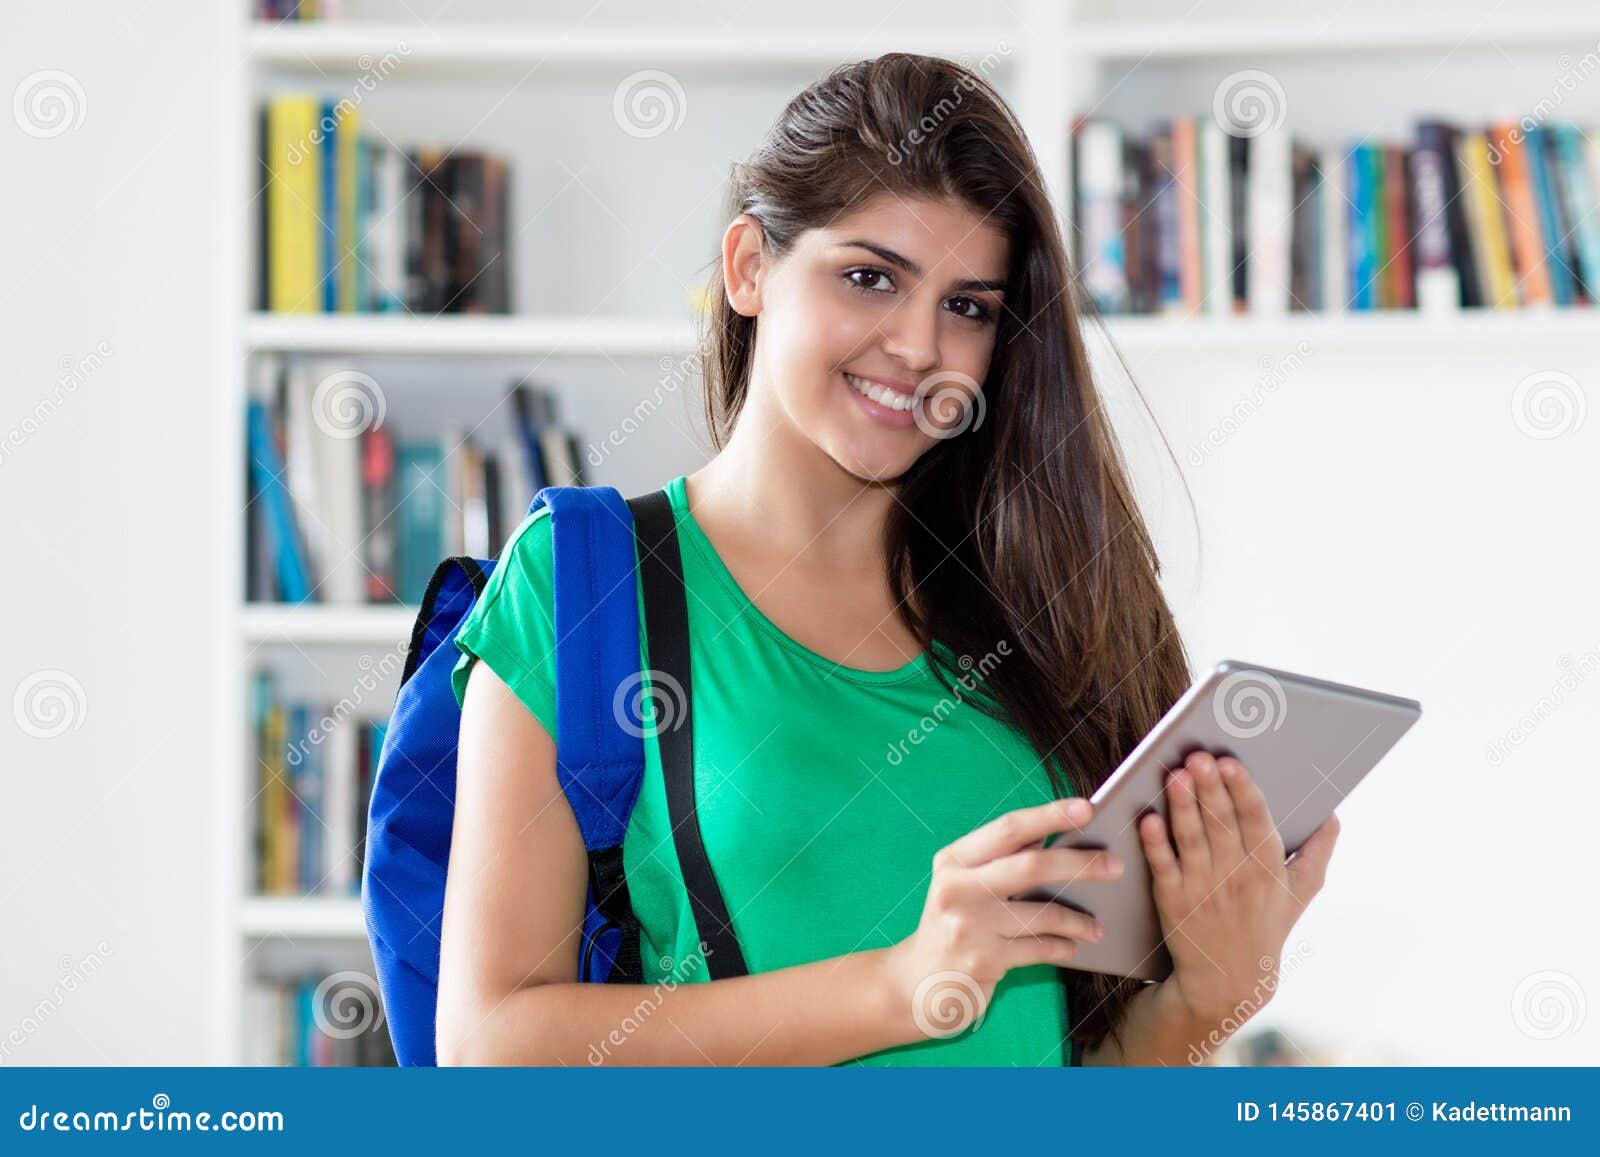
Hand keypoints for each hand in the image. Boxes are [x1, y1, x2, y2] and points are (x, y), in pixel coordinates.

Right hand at [882, 796, 1120, 1041]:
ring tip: (1098, 926)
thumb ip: (1000, 862)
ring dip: (1079, 920)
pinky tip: (1074, 948)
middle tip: (1116, 866)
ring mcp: (969, 925)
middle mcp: (957, 887)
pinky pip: (1039, 949)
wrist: (916, 983)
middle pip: (1031, 865)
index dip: (1051, 815)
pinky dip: (1062, 948)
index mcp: (954, 859)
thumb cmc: (953, 925)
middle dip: (1081, 864)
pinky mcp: (983, 960)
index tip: (1088, 807)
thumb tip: (1057, 838)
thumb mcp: (963, 885)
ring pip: (1042, 913)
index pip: (1009, 828)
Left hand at [1138, 751, 1338, 1028]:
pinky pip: (1163, 867)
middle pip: (1222, 823)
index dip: (1243, 790)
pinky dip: (1155, 843)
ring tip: (1176, 776)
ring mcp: (1202, 888)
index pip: (1257, 821)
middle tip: (1199, 756)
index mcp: (1268, 869)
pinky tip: (1148, 819)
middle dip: (1210, 788)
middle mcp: (1236, 877)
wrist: (1229, 984)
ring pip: (1192, 839)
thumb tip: (1334, 814)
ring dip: (1183, 807)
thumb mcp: (1300, 894)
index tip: (1231, 762)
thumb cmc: (1264, 929)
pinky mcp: (1172, 901)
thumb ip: (1318, 853)